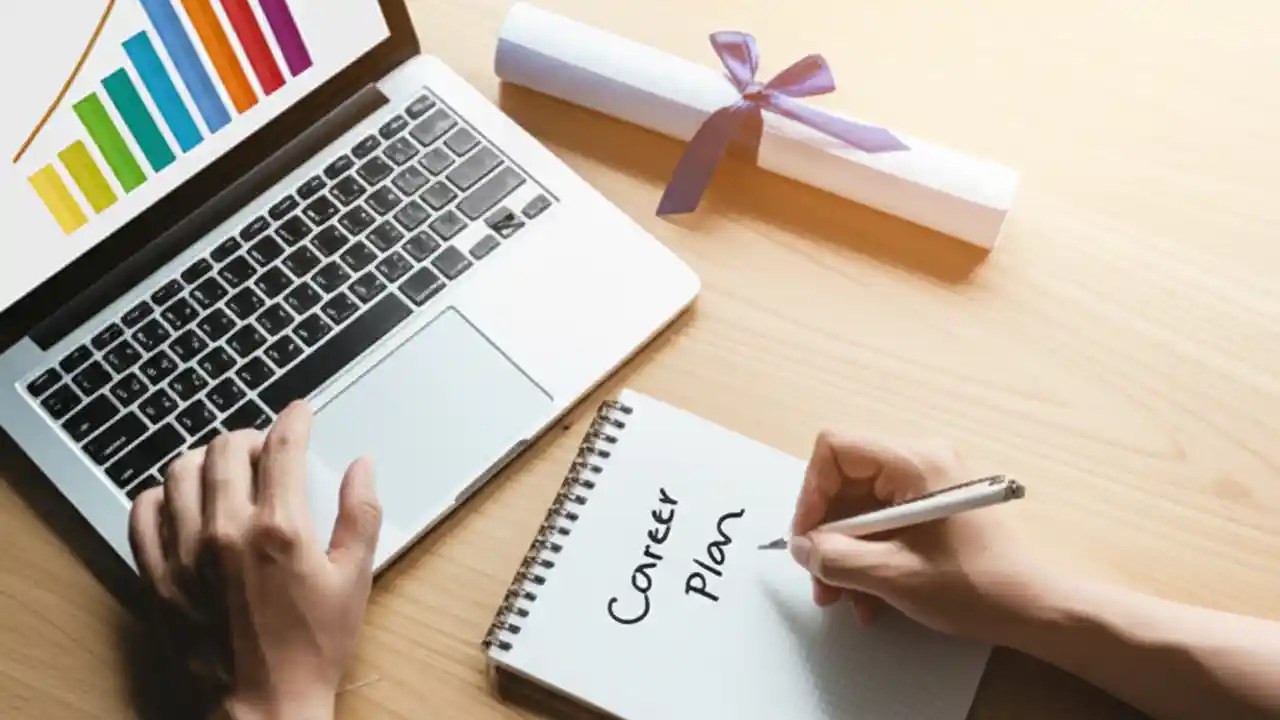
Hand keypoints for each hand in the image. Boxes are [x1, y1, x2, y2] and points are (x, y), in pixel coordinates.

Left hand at [128, 401, 382, 719]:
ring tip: (223, 470)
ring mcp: (185, 554)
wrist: (262, 708)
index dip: (295, 418)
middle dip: (251, 435)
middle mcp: (226, 532)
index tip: (301, 412)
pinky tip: (181, 502)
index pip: (282, 445)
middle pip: (226, 449)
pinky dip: (161, 496)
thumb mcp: (354, 579)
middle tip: (266, 447)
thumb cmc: (311, 650)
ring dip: (205, 458)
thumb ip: (361, 514)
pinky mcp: (156, 578)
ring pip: (180, 472)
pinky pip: (143, 514)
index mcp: (280, 529)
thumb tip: (362, 467)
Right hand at [789, 432, 1039, 641]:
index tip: (808, 538)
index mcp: (916, 462)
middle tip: (820, 579)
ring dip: (848, 552)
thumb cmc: (976, 586)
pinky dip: (873, 553)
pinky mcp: (938, 505)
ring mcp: (932, 482)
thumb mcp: (894, 576)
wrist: (1039, 608)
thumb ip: (836, 558)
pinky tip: (872, 596)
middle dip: (828, 533)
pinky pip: (888, 520)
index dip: (811, 493)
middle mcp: (924, 459)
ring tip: (844, 598)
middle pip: (848, 480)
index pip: (836, 449)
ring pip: (865, 506)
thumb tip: (802, 547)